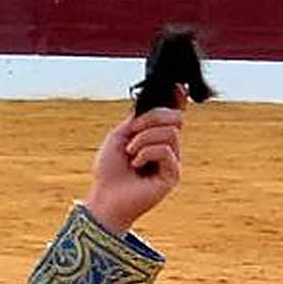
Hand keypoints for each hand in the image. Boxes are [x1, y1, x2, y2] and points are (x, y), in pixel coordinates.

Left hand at [83, 102, 184, 232]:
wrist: (105, 197)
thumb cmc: (109, 170)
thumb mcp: (119, 137)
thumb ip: (136, 119)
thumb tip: (149, 102)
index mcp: (156, 137)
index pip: (172, 115)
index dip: (177, 100)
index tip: (178, 86)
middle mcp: (168, 148)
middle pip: (175, 118)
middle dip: (151, 119)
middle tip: (131, 132)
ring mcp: (173, 161)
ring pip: (170, 133)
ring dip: (143, 139)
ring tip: (130, 153)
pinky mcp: (174, 175)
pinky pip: (166, 151)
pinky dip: (147, 153)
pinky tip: (136, 164)